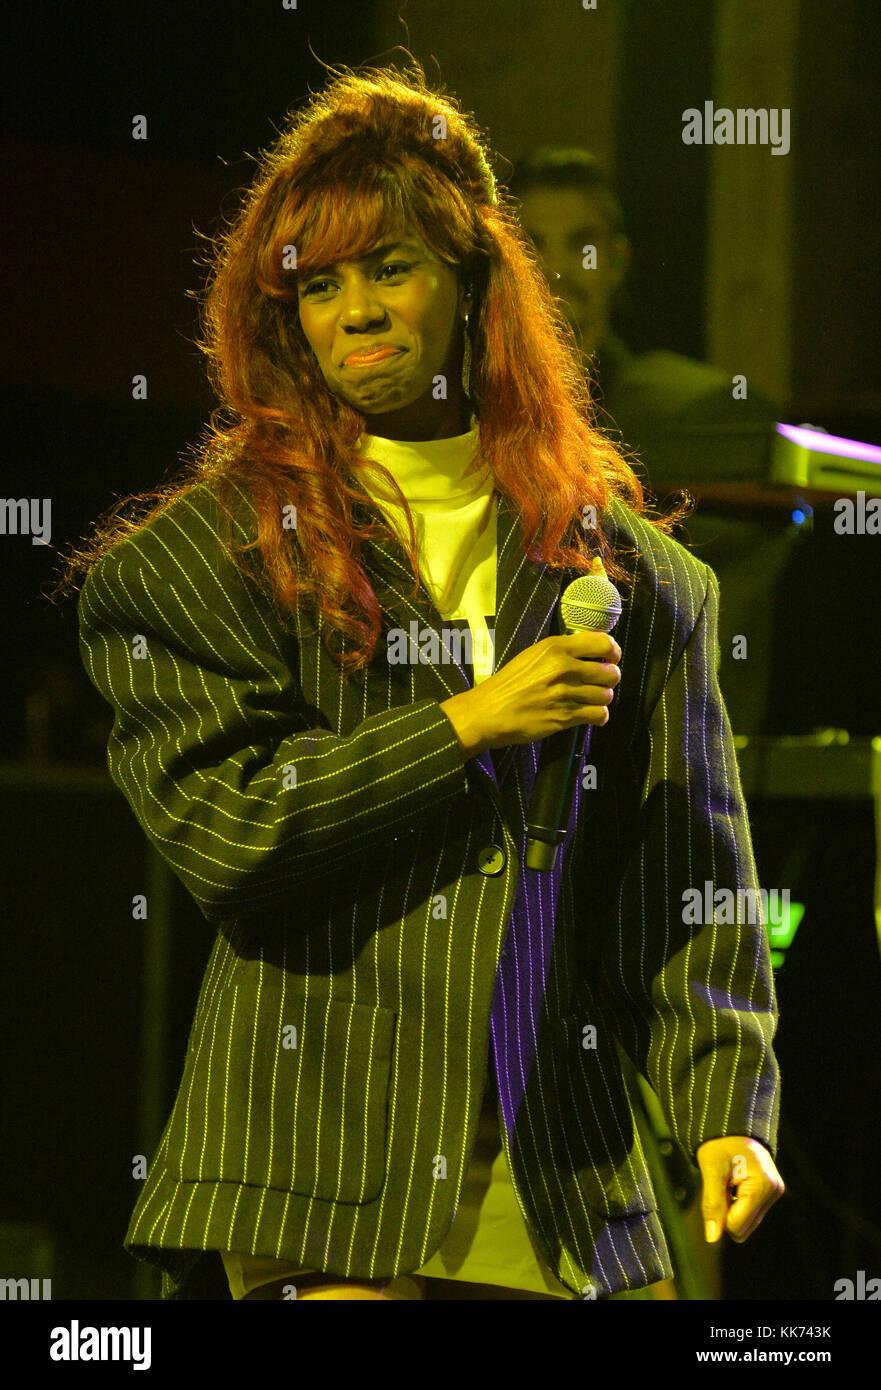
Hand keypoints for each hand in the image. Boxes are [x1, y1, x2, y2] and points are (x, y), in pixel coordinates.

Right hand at [440, 629, 621, 756]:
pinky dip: (599, 716)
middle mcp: (564, 668)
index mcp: (556, 647)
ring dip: (602, 699)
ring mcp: (565, 694)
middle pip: (610, 673)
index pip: (604, 643)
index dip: (613, 652)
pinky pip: (599, 715)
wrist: (488, 712)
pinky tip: (590, 714)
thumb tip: (591, 652)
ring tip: (591, 700)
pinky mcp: (564, 717)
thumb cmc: (509, 683)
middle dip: (609, 679)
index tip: (611, 658)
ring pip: (606, 695)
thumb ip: (562, 651)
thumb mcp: (533, 655)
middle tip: (599, 683)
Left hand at [696, 1136, 784, 1243]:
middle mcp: (774, 1191)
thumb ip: (712, 1204)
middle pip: (743, 1229)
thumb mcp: (711, 1170)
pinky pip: (751, 1213)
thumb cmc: (720, 1144)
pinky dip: (738, 1203)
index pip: (736, 1226)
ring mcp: (775, 1193)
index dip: (719, 1214)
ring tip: (729, 1182)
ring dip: (732, 1207)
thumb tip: (712, 1238)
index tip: (716, 1189)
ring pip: (747, 1223)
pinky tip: (735, 1184)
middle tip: (722, 1185)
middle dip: (727, 1212)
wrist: (732, 1126)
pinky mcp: (771, 1193)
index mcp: (763, 1186)